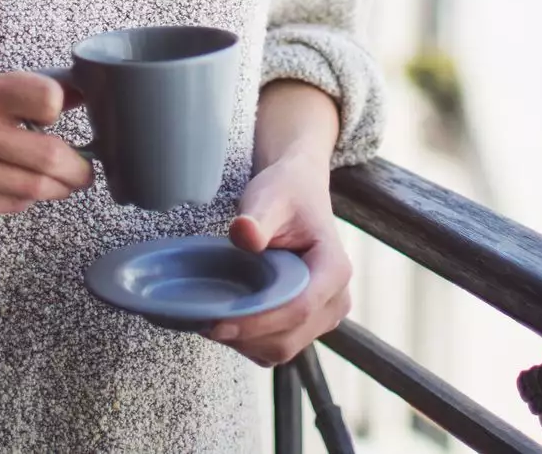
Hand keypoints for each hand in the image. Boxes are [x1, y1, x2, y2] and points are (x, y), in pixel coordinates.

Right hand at [0, 70, 93, 232]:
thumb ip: (21, 93)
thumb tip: (85, 92)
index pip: (45, 97)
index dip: (62, 111)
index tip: (63, 121)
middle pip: (48, 152)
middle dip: (77, 167)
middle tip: (85, 171)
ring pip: (34, 186)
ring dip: (59, 188)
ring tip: (66, 185)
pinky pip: (11, 204)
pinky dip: (27, 200)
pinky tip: (25, 193)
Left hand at [205, 153, 352, 365]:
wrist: (297, 193)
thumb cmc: (285, 193)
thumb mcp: (270, 197)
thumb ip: (257, 218)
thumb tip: (243, 232)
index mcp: (335, 269)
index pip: (298, 309)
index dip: (257, 322)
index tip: (218, 322)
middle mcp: (337, 299)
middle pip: (289, 337)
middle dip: (246, 336)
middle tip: (203, 321)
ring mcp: (324, 316)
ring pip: (282, 349)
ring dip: (245, 342)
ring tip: (212, 318)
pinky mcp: (308, 325)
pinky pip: (277, 348)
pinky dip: (250, 341)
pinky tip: (228, 319)